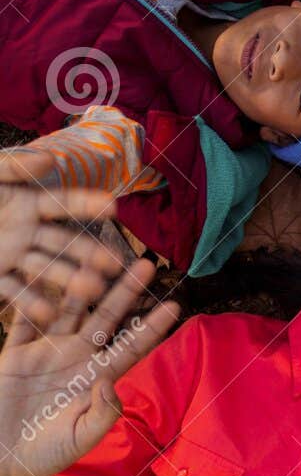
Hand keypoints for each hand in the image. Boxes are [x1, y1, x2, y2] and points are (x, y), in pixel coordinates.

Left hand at [0, 157, 124, 328]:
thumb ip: (13, 168)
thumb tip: (49, 160)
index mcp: (26, 202)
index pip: (63, 203)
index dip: (86, 205)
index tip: (113, 209)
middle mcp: (26, 230)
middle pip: (62, 242)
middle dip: (87, 253)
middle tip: (113, 265)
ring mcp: (12, 255)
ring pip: (45, 269)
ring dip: (68, 280)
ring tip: (91, 291)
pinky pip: (15, 291)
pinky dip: (31, 303)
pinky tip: (48, 315)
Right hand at [0, 258, 179, 475]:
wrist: (3, 459)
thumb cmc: (48, 454)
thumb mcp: (81, 438)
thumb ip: (102, 413)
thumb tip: (111, 382)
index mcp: (96, 378)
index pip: (131, 346)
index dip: (152, 327)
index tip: (175, 305)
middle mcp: (75, 358)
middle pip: (106, 318)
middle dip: (126, 291)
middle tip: (147, 264)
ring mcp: (45, 352)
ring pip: (68, 310)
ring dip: (83, 285)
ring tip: (100, 257)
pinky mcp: (15, 353)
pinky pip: (25, 320)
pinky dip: (32, 297)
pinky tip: (44, 272)